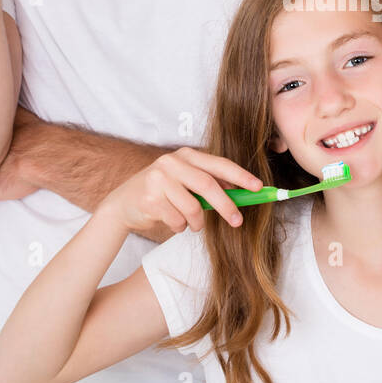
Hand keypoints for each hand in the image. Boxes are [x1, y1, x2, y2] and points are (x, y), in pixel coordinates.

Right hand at [99, 147, 262, 235]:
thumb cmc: (162, 194)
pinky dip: (180, 227)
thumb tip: (241, 193)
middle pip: (208, 185)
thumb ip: (208, 184)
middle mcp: (172, 162)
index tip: (258, 187)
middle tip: (237, 221)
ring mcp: (159, 179)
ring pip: (193, 207)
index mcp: (186, 155)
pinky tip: (173, 223)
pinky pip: (177, 220)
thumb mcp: (185, 182)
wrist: (123, 204)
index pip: (219, 164)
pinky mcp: (150, 198)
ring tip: (194, 225)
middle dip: (226, 205)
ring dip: (198, 222)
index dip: (240, 176)